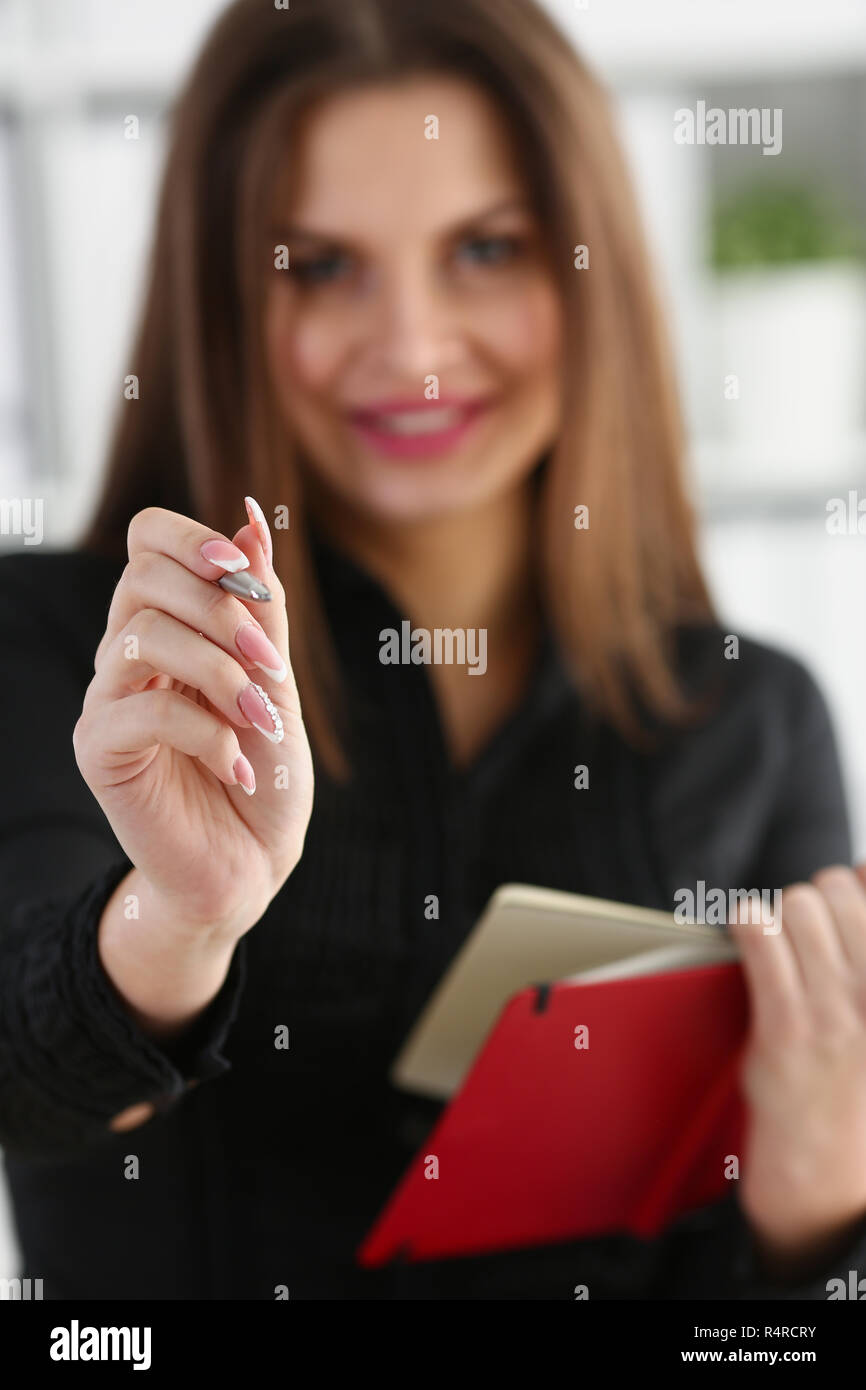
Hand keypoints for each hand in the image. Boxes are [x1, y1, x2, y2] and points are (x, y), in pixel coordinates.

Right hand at [73, 503, 313, 939]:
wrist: (249, 864)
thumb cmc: (264, 773)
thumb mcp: (276, 681)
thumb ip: (261, 607)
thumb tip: (249, 519)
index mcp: (171, 625)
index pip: (148, 539)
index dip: (192, 539)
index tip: (244, 573)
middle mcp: (128, 654)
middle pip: (141, 577)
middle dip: (219, 609)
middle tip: (268, 663)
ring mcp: (107, 701)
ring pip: (139, 636)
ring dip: (219, 672)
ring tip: (260, 719)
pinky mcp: (99, 752)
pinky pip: (141, 711)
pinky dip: (205, 732)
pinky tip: (236, 766)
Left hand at [730, 865, 865, 1277]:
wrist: (826, 1170)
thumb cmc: (849, 1084)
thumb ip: (864, 942)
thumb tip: (858, 871)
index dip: (851, 891)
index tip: (842, 909)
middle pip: (831, 890)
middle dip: (809, 904)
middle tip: (803, 939)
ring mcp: (836, 1011)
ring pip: (795, 905)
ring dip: (778, 918)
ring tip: (779, 950)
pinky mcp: (787, 1025)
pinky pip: (757, 933)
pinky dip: (746, 927)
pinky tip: (750, 945)